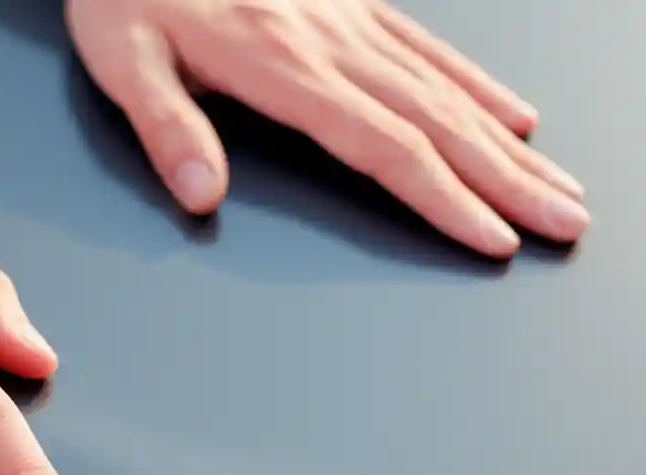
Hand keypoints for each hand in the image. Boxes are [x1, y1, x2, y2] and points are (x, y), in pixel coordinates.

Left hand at [66, 0, 589, 256]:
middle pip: (437, 121)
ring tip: (559, 183)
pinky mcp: (349, 1)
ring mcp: (347, 17)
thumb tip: (202, 194)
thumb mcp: (124, 58)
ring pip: (447, 87)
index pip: (381, 144)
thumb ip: (168, 127)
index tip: (489, 238)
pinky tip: (512, 113)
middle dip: (506, 180)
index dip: (440, 196)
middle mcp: (329, 41)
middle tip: (564, 223)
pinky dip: (479, 84)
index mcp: (279, 65)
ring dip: (508, 142)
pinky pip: (429, 47)